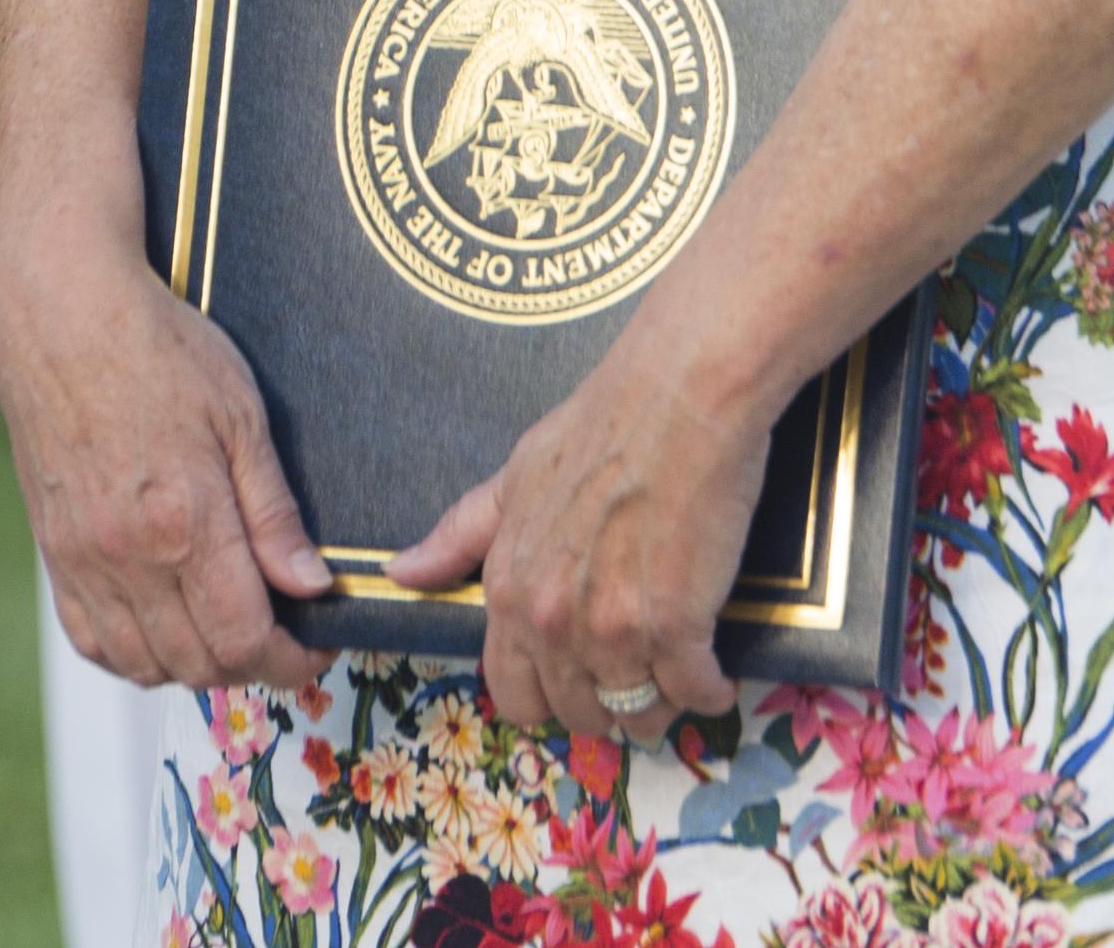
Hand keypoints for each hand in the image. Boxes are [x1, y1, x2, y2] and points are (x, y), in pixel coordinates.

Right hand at [0, 198, 329, 691]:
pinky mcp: (53, 550)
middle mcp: (127, 556)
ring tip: (225, 623)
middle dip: (253, 663)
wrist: (60, 307)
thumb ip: (274, 511)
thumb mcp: (239, 413)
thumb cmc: (156, 344)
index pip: (246, 642)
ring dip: (196, 664)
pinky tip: (162, 622)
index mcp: (184, 523)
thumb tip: (311, 586)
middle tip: (280, 627)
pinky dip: (135, 653)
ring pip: (146, 666)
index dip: (292, 660)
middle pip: (201, 665)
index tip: (315, 641)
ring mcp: (82, 559)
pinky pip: (93, 641)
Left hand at [388, 322, 764, 737]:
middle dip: (608, 704)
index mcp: (509, 589)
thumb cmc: (599, 430)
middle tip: (638, 669)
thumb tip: (399, 574)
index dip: (549, 697)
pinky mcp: (678, 629)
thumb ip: (460, 536)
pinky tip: (714, 669)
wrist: (676, 398)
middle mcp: (550, 620)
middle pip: (578, 714)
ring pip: (637, 714)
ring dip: (661, 702)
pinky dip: (710, 690)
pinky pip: (695, 695)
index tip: (579, 677)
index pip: (513, 695)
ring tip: (678, 666)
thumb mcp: (513, 478)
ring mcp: (613, 630)